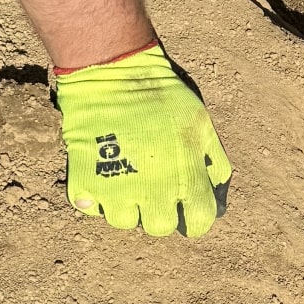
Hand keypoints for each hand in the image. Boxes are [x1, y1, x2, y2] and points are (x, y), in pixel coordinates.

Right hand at [54, 44, 231, 237]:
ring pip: (124, 220)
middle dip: (159, 212)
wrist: (113, 76)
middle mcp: (153, 192)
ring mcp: (116, 190)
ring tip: (126, 178)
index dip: (194, 218)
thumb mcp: (202, 125)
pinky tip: (101, 173)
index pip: (198, 223)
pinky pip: (90, 207)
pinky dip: (94, 196)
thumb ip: (214, 165)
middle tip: (154, 189)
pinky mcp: (84, 183)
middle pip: (159, 227)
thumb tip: (219, 203)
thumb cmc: (163, 97)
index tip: (186, 207)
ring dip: (126, 205)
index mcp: (186, 178)